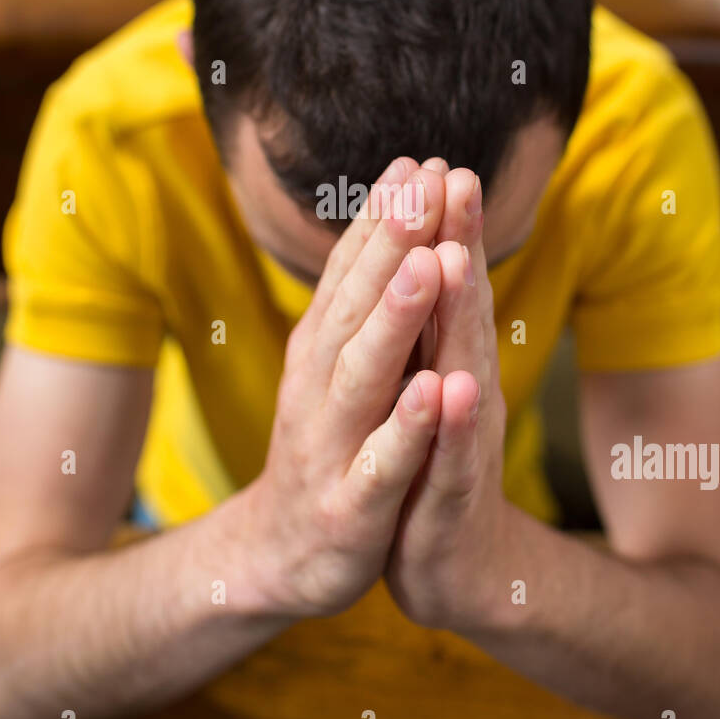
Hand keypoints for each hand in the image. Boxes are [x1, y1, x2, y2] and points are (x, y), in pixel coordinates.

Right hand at [244, 157, 449, 620]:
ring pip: (365, 373)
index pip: (353, 273)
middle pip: (358, 306)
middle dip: (393, 244)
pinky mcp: (352, 507)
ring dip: (396, 318)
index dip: (384, 218)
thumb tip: (389, 214)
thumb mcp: (335, 367)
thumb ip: (360, 300)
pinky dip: (406, 429)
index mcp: (323, 349)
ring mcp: (333, 445)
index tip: (419, 161)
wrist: (282, 557)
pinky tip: (436, 392)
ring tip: (430, 264)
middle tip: (425, 182)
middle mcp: (319, 386)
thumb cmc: (325, 446)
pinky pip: (382, 464)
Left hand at [385, 166, 509, 632]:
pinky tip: (452, 389)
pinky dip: (449, 423)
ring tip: (456, 259)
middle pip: (460, 309)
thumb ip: (427, 325)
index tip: (433, 157)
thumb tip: (420, 252)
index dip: (440, 223)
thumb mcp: (424, 386)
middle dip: (457, 242)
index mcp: (444, 361)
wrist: (455, 569)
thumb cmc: (433, 465)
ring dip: (459, 316)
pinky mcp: (450, 499)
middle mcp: (460, 390)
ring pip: (461, 371)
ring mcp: (460, 443)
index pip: (444, 284)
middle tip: (456, 177)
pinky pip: (450, 458)